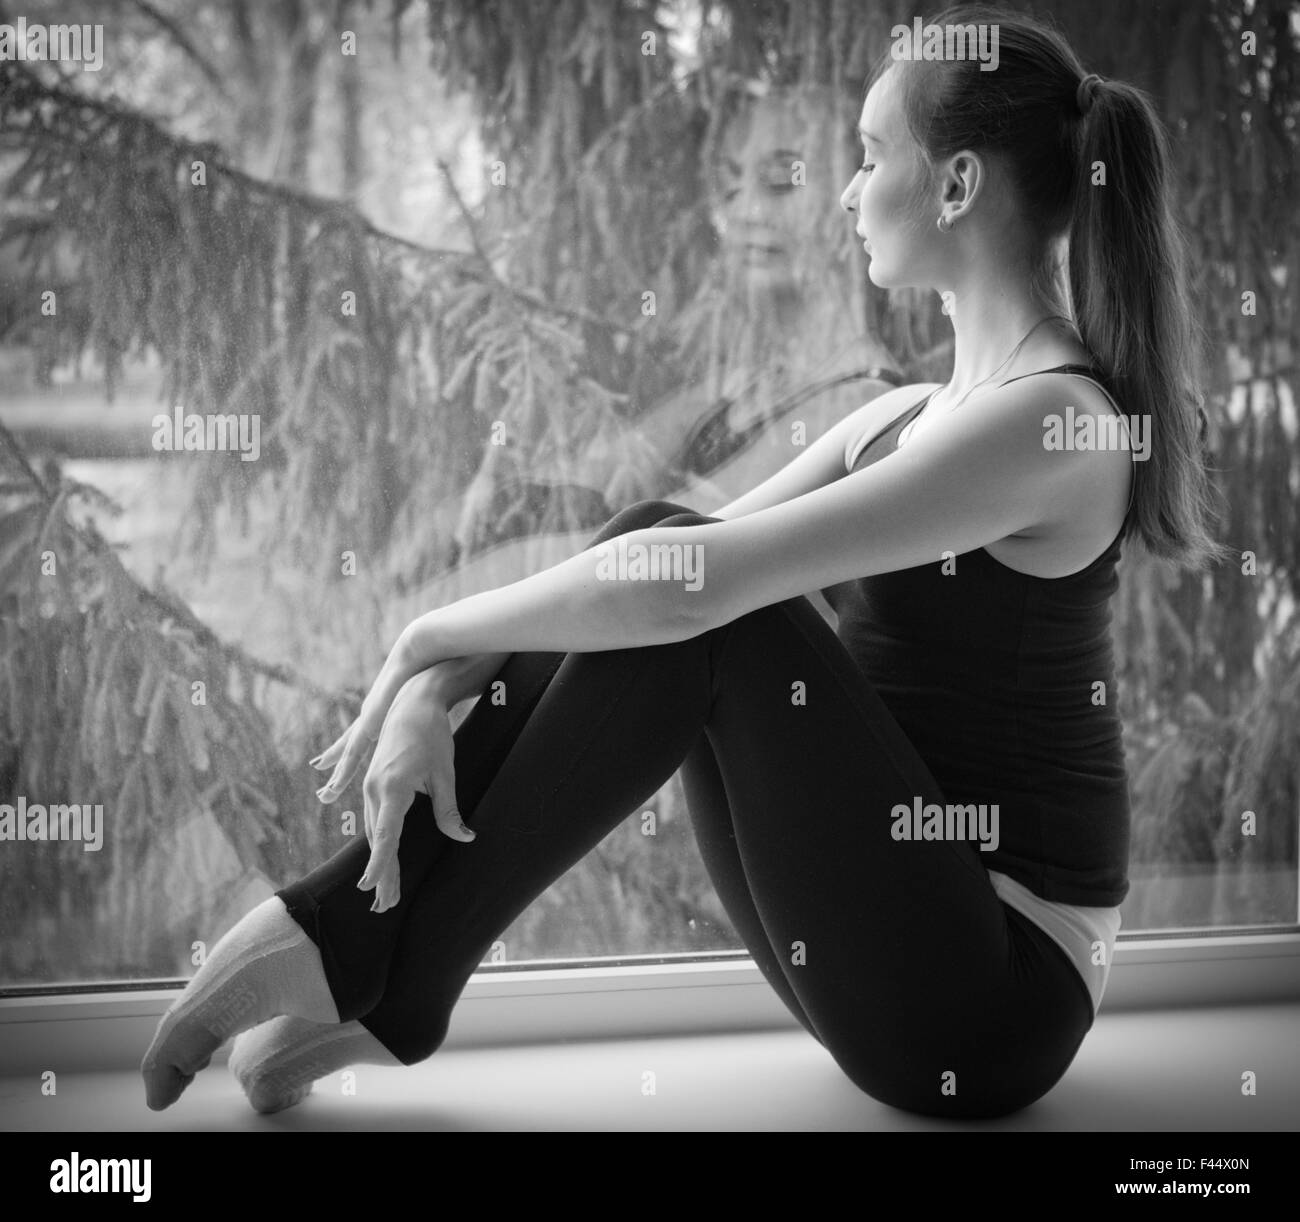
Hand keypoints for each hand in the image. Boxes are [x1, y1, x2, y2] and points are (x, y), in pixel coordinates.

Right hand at [311, 672, 474, 913]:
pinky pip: (374, 820)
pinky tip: (384, 859)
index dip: (380, 865)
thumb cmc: (432, 736)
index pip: (386, 836)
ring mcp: (369, 786)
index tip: (374, 889)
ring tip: (386, 892)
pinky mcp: (372, 783)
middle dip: (381, 874)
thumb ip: (449, 810)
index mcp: (392, 788)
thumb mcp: (445, 774)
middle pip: (377, 841)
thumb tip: (464, 838)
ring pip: (373, 832)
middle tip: (386, 906)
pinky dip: (379, 842)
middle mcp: (374, 790)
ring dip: (379, 861)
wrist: (411, 704)